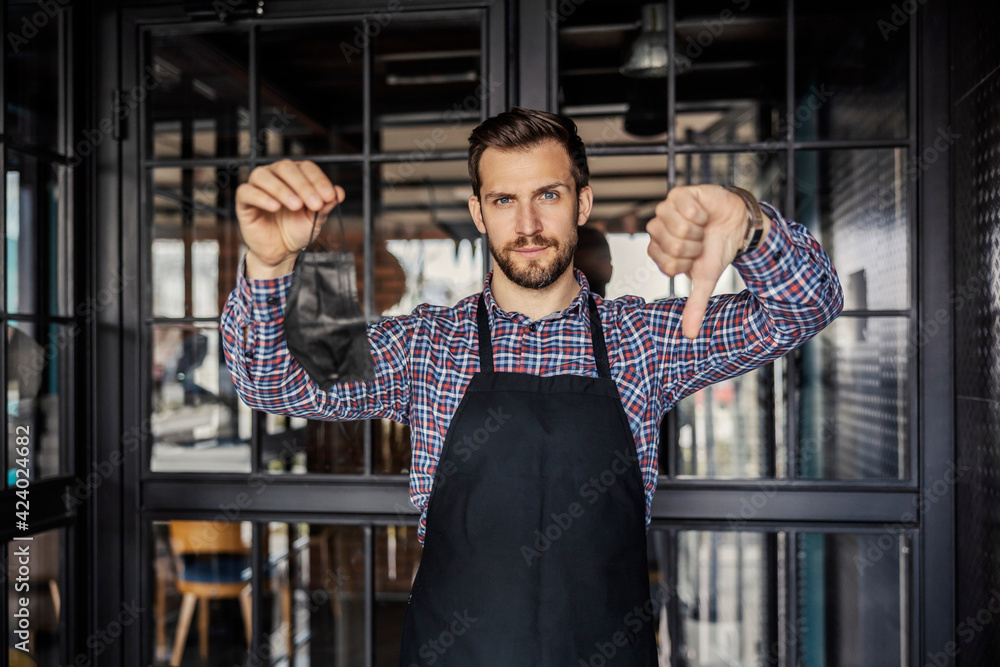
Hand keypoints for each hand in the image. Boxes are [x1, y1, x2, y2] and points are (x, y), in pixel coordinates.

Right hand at [235, 159, 344, 277]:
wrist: (281, 251)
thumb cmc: (297, 230)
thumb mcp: (315, 219)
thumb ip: (326, 205)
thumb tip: (339, 192)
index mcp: (294, 175)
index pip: (306, 167)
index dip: (318, 180)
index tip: (330, 197)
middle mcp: (275, 175)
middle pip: (285, 168)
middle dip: (303, 185)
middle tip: (315, 204)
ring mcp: (257, 187)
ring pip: (263, 176)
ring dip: (282, 189)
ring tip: (296, 206)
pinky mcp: (244, 202)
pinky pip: (247, 192)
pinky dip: (261, 197)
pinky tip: (275, 207)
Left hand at [646, 185, 768, 339]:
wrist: (736, 224)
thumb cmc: (716, 249)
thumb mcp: (706, 279)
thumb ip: (695, 306)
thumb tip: (690, 335)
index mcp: (659, 252)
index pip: (667, 264)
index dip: (688, 262)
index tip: (696, 256)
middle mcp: (657, 231)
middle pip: (672, 246)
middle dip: (694, 246)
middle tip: (701, 240)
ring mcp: (665, 211)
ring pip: (679, 227)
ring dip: (699, 229)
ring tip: (702, 226)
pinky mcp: (678, 194)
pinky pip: (686, 207)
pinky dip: (701, 212)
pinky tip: (703, 212)